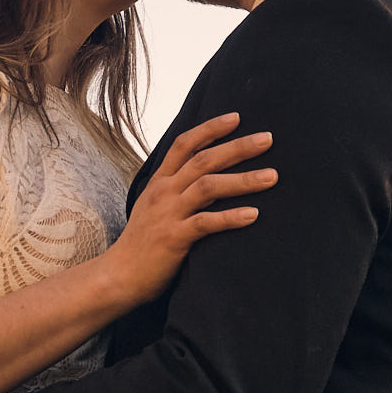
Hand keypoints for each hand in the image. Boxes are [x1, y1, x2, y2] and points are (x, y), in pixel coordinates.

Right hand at [105, 112, 275, 305]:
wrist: (119, 275)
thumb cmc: (143, 243)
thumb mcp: (154, 207)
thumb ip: (177, 190)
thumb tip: (208, 178)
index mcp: (160, 182)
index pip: (184, 144)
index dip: (210, 128)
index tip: (236, 117)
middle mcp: (164, 192)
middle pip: (204, 160)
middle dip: (238, 147)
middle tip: (268, 139)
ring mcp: (169, 214)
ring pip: (209, 187)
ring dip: (243, 180)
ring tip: (272, 177)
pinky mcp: (175, 238)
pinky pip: (207, 223)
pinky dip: (231, 217)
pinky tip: (253, 215)